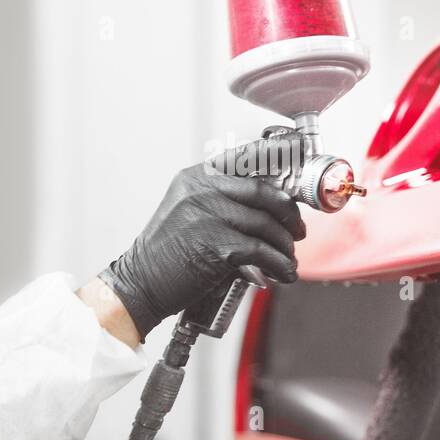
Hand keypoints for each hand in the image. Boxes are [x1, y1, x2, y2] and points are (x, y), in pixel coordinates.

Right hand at [98, 153, 306, 340]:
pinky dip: (279, 263)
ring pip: (266, 223)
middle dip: (289, 213)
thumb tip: (267, 203)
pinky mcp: (215, 245)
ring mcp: (207, 215)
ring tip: (289, 258)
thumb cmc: (168, 253)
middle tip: (298, 230)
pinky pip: (261, 251)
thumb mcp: (187, 211)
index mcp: (196, 178)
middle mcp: (201, 190)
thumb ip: (219, 199)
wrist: (140, 283)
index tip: (297, 161)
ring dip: (285, 244)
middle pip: (263, 191)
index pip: (244, 156)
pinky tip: (284, 273)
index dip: (276, 156)